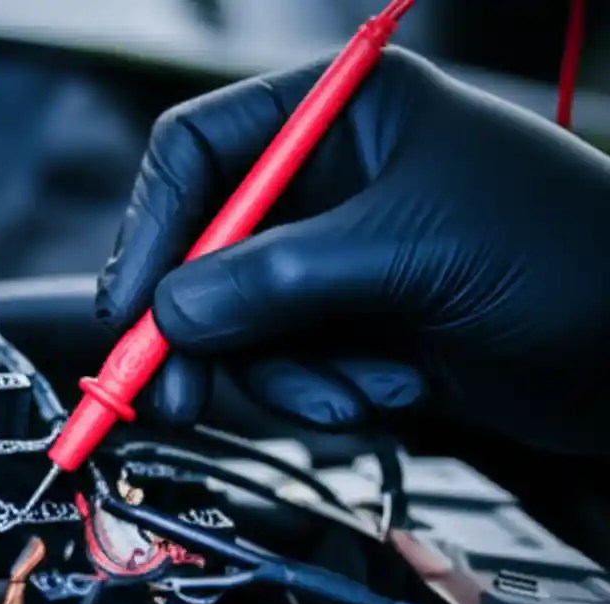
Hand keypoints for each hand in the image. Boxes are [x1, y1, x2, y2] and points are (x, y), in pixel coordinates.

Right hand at [96, 48, 609, 453]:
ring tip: (361, 391)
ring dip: (288, 374)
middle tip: (176, 396)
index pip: (196, 150)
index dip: (151, 226)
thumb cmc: (567, 257)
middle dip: (198, 329)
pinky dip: (327, 393)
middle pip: (203, 249)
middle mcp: (324, 181)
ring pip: (240, 323)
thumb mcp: (410, 251)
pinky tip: (397, 390)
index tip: (128, 306)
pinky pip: (287, 366)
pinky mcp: (351, 326)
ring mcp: (334, 258)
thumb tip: (169, 312)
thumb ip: (276, 281)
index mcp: (336, 115)